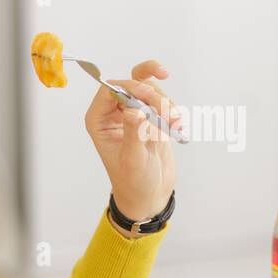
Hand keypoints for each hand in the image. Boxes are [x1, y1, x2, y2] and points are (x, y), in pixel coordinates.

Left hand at [83, 59, 179, 221]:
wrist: (149, 193)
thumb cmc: (134, 181)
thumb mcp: (133, 160)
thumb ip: (133, 134)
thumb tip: (134, 111)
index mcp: (99, 121)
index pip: (109, 89)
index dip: (129, 87)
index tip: (148, 96)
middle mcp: (112, 114)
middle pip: (132, 84)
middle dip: (152, 95)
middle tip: (167, 113)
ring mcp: (132, 113)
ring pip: (149, 89)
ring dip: (165, 102)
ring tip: (174, 123)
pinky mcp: (150, 116)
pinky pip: (161, 100)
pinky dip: (173, 109)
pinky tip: (178, 125)